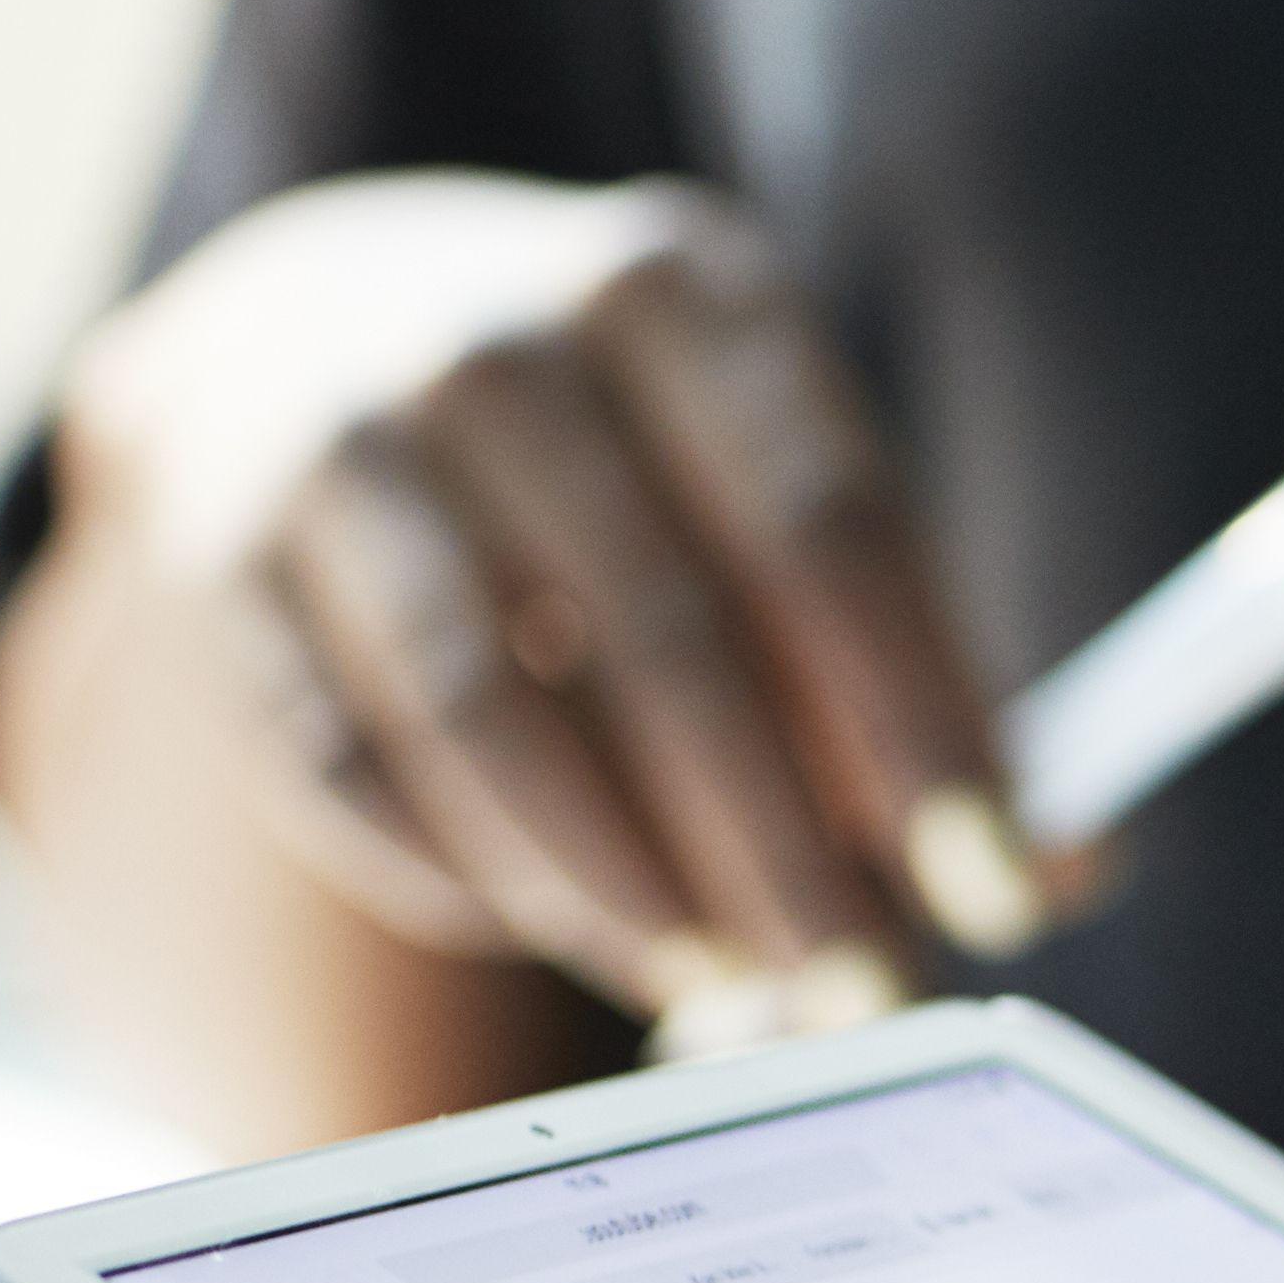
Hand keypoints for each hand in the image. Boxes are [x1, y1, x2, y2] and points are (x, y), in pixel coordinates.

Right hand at [59, 175, 1089, 1040]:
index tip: (996, 889)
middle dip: (782, 851)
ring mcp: (334, 436)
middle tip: (863, 992)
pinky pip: (355, 768)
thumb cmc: (631, 457)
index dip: (920, 727)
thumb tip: (1062, 868)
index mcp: (680, 290)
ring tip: (718, 981)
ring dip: (621, 888)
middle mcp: (492, 337)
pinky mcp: (221, 554)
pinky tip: (561, 915)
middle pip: (666, 636)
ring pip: (489, 715)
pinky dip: (472, 876)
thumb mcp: (783, 491)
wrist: (319, 325)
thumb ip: (917, 671)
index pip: (825, 526)